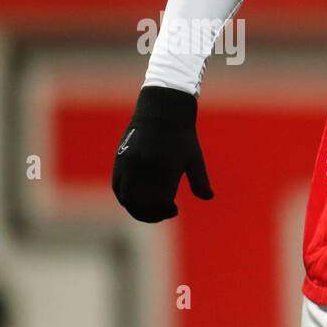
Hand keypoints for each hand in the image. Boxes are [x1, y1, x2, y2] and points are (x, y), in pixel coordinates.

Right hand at [112, 86, 213, 221]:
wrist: (161, 111)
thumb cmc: (182, 137)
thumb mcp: (195, 158)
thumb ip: (200, 180)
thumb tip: (208, 197)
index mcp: (166, 168)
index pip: (159, 202)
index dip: (165, 212)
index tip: (173, 209)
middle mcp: (145, 167)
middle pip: (141, 204)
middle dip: (151, 215)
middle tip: (162, 213)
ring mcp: (130, 164)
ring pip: (127, 198)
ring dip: (137, 209)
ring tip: (150, 209)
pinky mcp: (120, 160)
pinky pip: (117, 187)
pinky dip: (125, 198)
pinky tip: (138, 199)